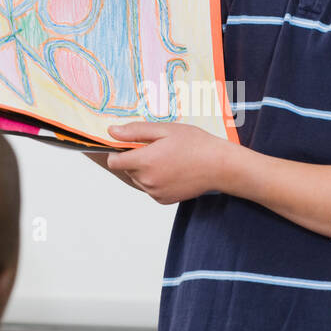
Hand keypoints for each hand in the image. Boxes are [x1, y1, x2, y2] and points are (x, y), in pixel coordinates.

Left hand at [103, 121, 233, 202]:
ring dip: (145, 170)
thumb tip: (112, 132)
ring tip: (167, 159)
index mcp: (145, 162)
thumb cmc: (195, 144)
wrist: (219, 166)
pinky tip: (172, 171)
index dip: (118, 152)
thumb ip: (135, 132)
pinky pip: (150, 189)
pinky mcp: (163, 200)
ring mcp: (155, 192)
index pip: (114, 162)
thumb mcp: (165, 130)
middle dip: (135, 159)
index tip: (129, 145)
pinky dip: (155, 181)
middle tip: (157, 149)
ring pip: (138, 180)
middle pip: (127, 170)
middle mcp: (147, 181)